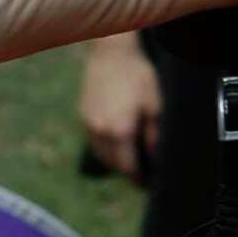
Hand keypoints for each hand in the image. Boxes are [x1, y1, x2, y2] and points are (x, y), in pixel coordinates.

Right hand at [80, 34, 160, 179]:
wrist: (111, 53)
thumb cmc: (137, 75)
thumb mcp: (154, 103)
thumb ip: (153, 133)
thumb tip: (154, 156)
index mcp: (121, 130)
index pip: (127, 166)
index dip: (136, 177)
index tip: (144, 182)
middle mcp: (102, 131)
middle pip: (112, 163)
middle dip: (125, 170)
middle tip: (137, 173)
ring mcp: (90, 123)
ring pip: (100, 153)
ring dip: (112, 160)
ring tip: (126, 160)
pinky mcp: (83, 114)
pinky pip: (93, 139)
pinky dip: (103, 146)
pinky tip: (114, 142)